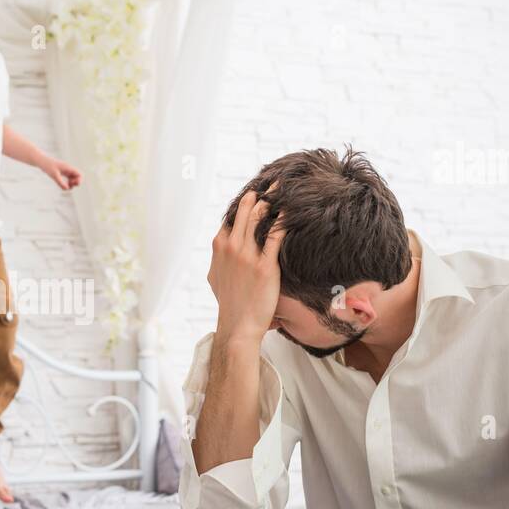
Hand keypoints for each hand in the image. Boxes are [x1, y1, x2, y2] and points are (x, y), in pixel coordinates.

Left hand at [42, 157, 81, 190]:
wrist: (42, 161)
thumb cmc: (48, 166)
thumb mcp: (54, 175)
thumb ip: (61, 182)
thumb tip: (67, 189)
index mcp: (68, 168)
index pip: (79, 174)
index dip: (78, 181)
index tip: (72, 184)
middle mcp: (68, 169)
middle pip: (78, 177)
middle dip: (75, 183)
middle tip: (69, 185)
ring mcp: (66, 171)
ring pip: (73, 178)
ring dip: (72, 184)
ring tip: (66, 187)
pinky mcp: (62, 173)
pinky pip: (69, 179)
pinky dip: (68, 183)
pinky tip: (63, 185)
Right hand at [208, 184, 283, 343]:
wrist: (237, 326)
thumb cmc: (229, 304)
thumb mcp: (215, 278)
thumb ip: (218, 260)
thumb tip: (221, 250)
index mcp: (218, 247)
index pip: (231, 217)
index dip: (244, 204)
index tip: (256, 194)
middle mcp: (230, 247)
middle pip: (245, 210)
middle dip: (259, 194)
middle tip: (274, 183)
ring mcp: (246, 255)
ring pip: (259, 217)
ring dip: (272, 200)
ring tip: (284, 189)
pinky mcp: (264, 266)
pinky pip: (276, 235)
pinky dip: (284, 220)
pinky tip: (292, 210)